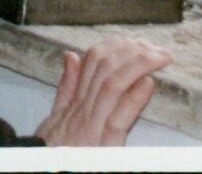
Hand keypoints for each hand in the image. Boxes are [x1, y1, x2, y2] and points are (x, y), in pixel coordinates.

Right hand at [35, 37, 171, 145]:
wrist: (43, 169)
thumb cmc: (51, 149)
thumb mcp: (55, 117)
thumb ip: (66, 88)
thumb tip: (71, 56)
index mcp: (75, 101)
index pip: (93, 62)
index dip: (114, 46)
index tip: (132, 40)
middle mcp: (82, 110)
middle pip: (105, 69)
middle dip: (130, 52)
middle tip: (153, 46)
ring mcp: (91, 127)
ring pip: (111, 86)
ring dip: (136, 67)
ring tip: (158, 57)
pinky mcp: (102, 147)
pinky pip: (117, 119)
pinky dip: (133, 99)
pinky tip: (148, 83)